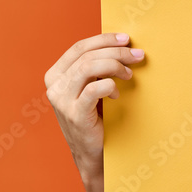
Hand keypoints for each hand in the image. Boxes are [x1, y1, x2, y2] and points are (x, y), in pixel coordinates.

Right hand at [44, 32, 144, 181]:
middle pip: (87, 56)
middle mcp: (54, 86)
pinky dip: (110, 86)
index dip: (104, 39)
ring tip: (129, 75)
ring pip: (88, 68)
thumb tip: (121, 44)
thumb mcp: (89, 87)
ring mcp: (62, 101)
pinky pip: (94, 89)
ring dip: (115, 66)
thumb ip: (95, 68)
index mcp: (55, 75)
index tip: (126, 39)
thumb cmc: (95, 116)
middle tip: (137, 55)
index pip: (79, 47)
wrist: (91, 152)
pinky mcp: (75, 114)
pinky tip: (116, 94)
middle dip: (116, 52)